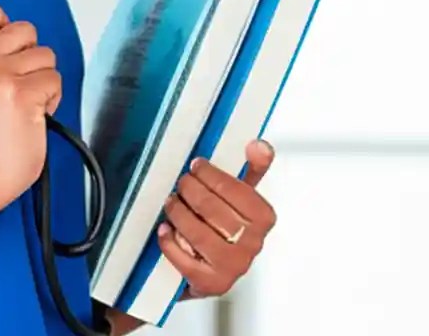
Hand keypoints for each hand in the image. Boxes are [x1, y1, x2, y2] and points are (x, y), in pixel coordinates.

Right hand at [0, 3, 60, 206]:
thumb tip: (14, 28)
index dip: (7, 31)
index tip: (5, 54)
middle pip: (26, 30)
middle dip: (29, 56)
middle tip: (14, 84)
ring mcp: (0, 77)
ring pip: (45, 55)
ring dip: (42, 80)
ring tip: (23, 102)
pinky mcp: (23, 95)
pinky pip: (55, 80)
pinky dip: (51, 99)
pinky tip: (33, 114)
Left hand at [157, 140, 276, 298]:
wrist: (209, 269)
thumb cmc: (223, 227)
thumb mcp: (238, 198)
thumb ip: (250, 170)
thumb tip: (259, 145)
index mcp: (263, 219)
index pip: (239, 191)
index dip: (213, 175)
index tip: (196, 165)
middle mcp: (252, 244)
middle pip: (214, 209)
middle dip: (191, 190)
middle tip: (181, 182)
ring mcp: (232, 266)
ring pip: (198, 233)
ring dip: (178, 212)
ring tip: (171, 202)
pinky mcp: (211, 283)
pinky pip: (185, 260)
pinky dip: (170, 242)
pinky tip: (165, 230)